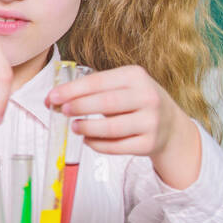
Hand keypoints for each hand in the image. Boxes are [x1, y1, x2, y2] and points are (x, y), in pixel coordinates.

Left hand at [47, 65, 201, 187]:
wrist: (170, 125)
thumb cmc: (135, 102)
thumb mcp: (120, 87)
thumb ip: (90, 91)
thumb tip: (54, 99)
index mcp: (135, 76)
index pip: (98, 81)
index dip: (72, 90)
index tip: (52, 97)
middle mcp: (148, 96)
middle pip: (106, 103)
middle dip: (79, 106)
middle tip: (62, 110)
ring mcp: (151, 121)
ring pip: (112, 128)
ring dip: (87, 128)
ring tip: (74, 127)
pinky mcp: (150, 143)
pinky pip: (118, 147)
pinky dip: (98, 144)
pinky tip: (88, 140)